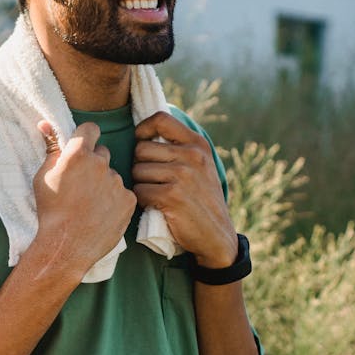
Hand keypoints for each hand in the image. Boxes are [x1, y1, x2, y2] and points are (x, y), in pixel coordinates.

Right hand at [31, 120, 135, 272]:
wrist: (65, 246)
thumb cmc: (50, 211)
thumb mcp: (42, 177)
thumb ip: (50, 149)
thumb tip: (46, 123)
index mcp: (79, 154)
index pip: (90, 129)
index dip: (85, 137)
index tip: (81, 147)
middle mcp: (101, 164)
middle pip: (102, 153)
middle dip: (93, 163)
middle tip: (81, 184)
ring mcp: (117, 182)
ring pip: (112, 176)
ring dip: (103, 184)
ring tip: (89, 204)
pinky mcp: (128, 200)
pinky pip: (123, 193)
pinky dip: (114, 201)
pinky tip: (101, 214)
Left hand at [133, 111, 236, 267]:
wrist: (217, 235)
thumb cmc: (201, 199)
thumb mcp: (200, 166)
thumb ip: (179, 148)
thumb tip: (142, 133)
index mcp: (198, 144)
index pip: (160, 119)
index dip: (143, 129)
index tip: (142, 142)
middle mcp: (192, 155)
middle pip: (141, 148)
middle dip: (140, 165)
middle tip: (152, 180)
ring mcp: (183, 175)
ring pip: (137, 171)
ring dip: (140, 185)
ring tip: (157, 194)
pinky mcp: (172, 196)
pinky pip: (139, 191)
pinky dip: (142, 201)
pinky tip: (156, 206)